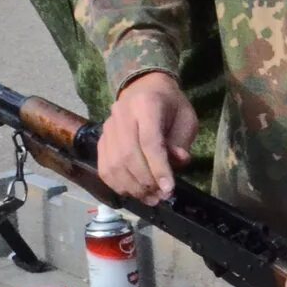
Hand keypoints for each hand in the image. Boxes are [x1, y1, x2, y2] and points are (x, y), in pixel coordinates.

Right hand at [98, 73, 196, 201]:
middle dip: (146, 181)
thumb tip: (177, 162)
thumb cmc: (170, 106)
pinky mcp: (101, 140)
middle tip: (161, 197)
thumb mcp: (186, 119)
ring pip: (113, 164)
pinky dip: (117, 184)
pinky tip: (133, 192)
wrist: (144, 88)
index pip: (149, 141)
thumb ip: (181, 141)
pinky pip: (104, 167)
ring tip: (150, 198)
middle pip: (129, 155)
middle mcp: (122, 115)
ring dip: (132, 187)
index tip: (169, 189)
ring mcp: (107, 127)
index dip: (159, 168)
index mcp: (146, 104)